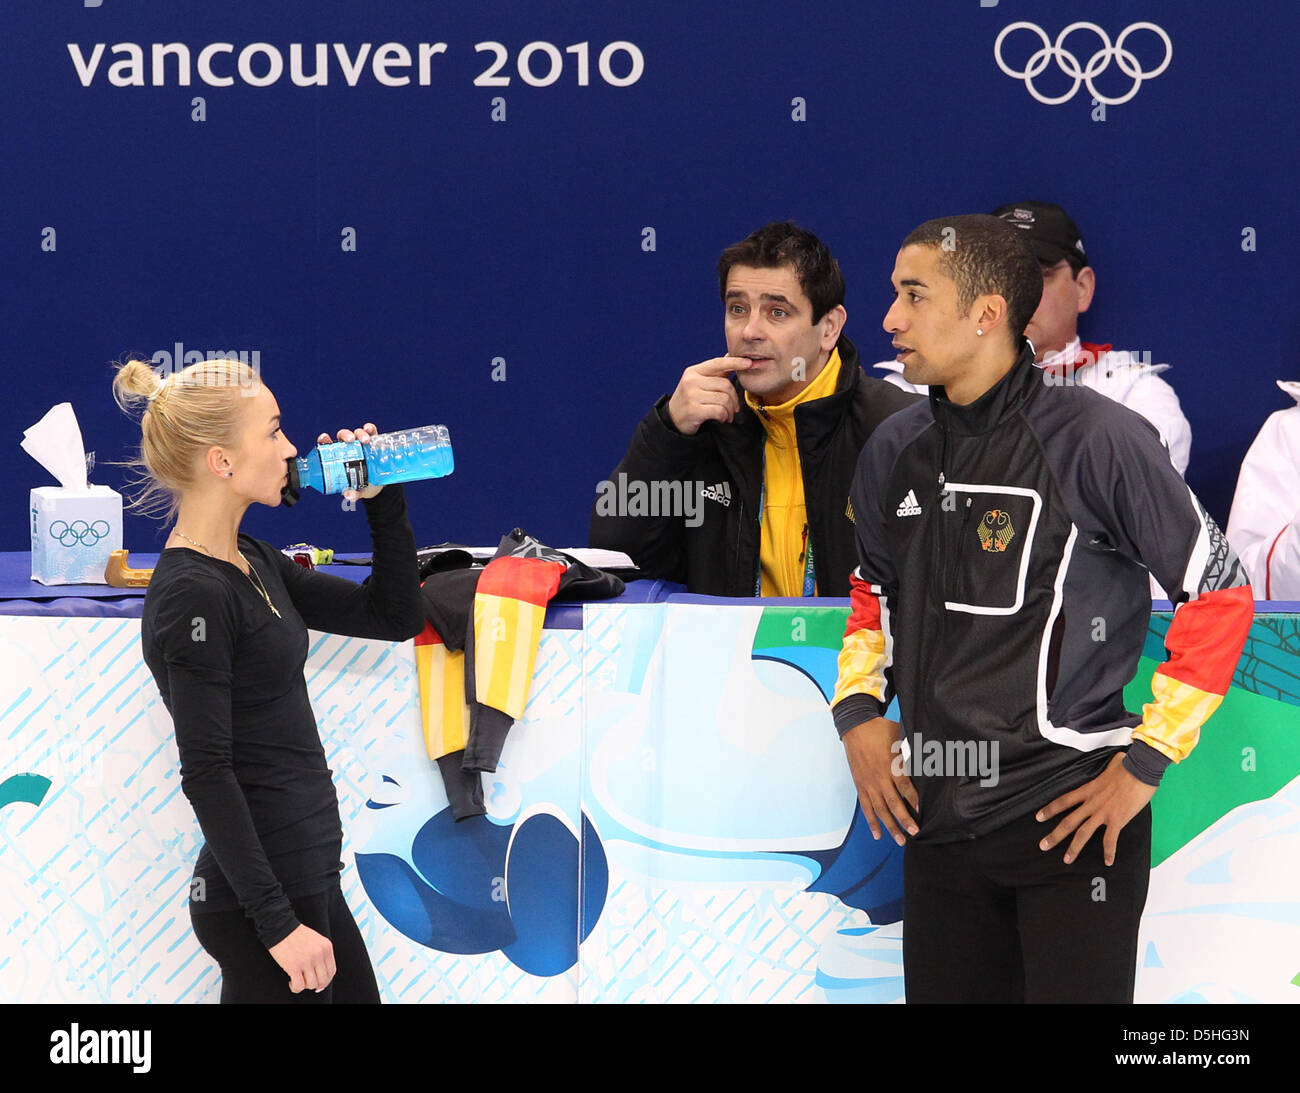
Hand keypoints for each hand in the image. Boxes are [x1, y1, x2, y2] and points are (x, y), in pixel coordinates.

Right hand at [268, 923, 335, 993]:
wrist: (280, 927)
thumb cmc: (296, 934)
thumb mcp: (316, 940)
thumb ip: (322, 954)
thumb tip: (322, 975)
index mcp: (326, 947)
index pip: (331, 971)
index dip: (325, 981)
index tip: (319, 984)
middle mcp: (319, 954)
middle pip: (323, 980)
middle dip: (315, 985)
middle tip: (306, 982)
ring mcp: (307, 961)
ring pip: (312, 985)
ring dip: (304, 985)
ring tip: (297, 979)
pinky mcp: (294, 966)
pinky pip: (299, 986)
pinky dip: (295, 987)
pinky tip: (290, 981)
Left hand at [318, 422, 381, 500]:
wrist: (381, 485)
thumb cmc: (364, 485)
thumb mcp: (359, 490)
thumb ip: (353, 493)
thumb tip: (348, 495)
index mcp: (339, 456)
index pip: (328, 445)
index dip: (324, 440)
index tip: (323, 438)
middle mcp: (349, 448)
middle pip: (343, 436)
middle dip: (345, 435)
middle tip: (350, 440)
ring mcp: (361, 444)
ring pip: (356, 433)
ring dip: (359, 433)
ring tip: (365, 440)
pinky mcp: (374, 442)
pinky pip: (371, 431)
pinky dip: (370, 428)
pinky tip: (369, 429)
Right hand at [665, 357, 753, 434]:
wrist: (673, 420)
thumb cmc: (691, 399)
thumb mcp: (699, 382)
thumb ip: (716, 372)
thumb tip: (730, 355)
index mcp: (694, 371)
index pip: (718, 363)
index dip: (735, 362)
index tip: (749, 363)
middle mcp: (691, 381)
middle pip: (725, 385)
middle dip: (734, 399)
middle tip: (734, 408)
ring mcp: (691, 395)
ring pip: (724, 399)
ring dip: (730, 410)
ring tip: (727, 415)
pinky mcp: (693, 410)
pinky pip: (719, 411)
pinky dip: (724, 416)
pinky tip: (721, 419)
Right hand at [842, 716, 918, 844]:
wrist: (855, 726)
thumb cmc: (881, 730)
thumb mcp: (900, 737)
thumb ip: (911, 751)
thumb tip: (929, 758)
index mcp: (891, 765)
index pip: (905, 787)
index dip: (915, 800)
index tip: (924, 813)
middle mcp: (879, 778)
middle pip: (893, 803)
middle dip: (904, 819)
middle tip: (915, 833)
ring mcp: (868, 784)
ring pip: (880, 809)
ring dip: (889, 826)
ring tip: (900, 840)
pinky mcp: (861, 786)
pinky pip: (866, 807)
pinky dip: (871, 821)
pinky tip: (877, 834)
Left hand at [1036, 753, 1155, 864]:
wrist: (1141, 770)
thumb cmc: (1127, 765)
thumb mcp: (1111, 765)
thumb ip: (1108, 768)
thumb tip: (1116, 762)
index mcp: (1087, 790)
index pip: (1063, 801)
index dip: (1049, 810)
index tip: (1038, 817)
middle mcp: (1091, 803)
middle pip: (1068, 822)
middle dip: (1054, 836)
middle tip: (1043, 846)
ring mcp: (1103, 812)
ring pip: (1083, 833)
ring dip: (1074, 848)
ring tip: (1067, 859)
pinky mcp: (1117, 820)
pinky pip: (1110, 839)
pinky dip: (1109, 852)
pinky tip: (1107, 862)